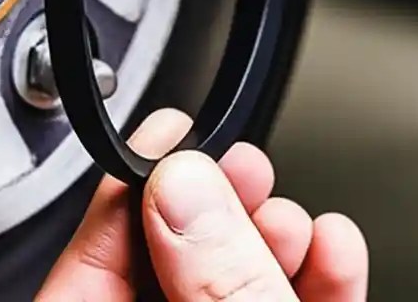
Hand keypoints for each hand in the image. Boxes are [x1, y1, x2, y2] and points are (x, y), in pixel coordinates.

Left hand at [36, 109, 367, 300]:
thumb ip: (216, 277)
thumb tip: (185, 186)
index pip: (85, 259)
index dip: (130, 186)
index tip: (166, 131)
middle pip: (165, 266)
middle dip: (212, 206)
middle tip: (241, 163)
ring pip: (226, 290)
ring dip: (269, 242)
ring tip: (292, 213)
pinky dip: (312, 286)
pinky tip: (332, 248)